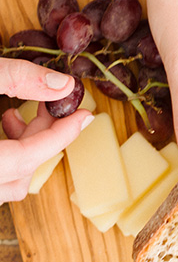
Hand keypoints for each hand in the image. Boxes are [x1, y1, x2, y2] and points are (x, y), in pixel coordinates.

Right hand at [0, 59, 92, 202]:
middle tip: (51, 109)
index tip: (85, 116)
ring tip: (15, 116)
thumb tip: (62, 85)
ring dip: (22, 150)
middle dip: (41, 139)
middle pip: (20, 174)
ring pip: (7, 182)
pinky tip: (2, 127)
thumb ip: (16, 78)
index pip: (27, 158)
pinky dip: (7, 157)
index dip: (60, 135)